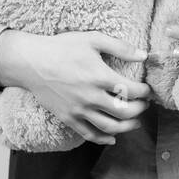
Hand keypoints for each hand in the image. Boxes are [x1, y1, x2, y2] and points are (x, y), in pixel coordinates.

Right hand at [0, 30, 152, 143]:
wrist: (31, 62)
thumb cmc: (61, 47)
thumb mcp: (92, 39)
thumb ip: (120, 47)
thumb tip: (144, 55)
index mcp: (100, 76)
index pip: (132, 91)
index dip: (144, 92)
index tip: (147, 89)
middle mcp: (91, 97)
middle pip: (125, 112)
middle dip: (140, 110)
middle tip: (144, 104)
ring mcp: (79, 110)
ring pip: (110, 127)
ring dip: (128, 127)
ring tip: (135, 121)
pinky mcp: (68, 118)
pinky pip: (89, 134)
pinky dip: (104, 139)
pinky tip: (113, 138)